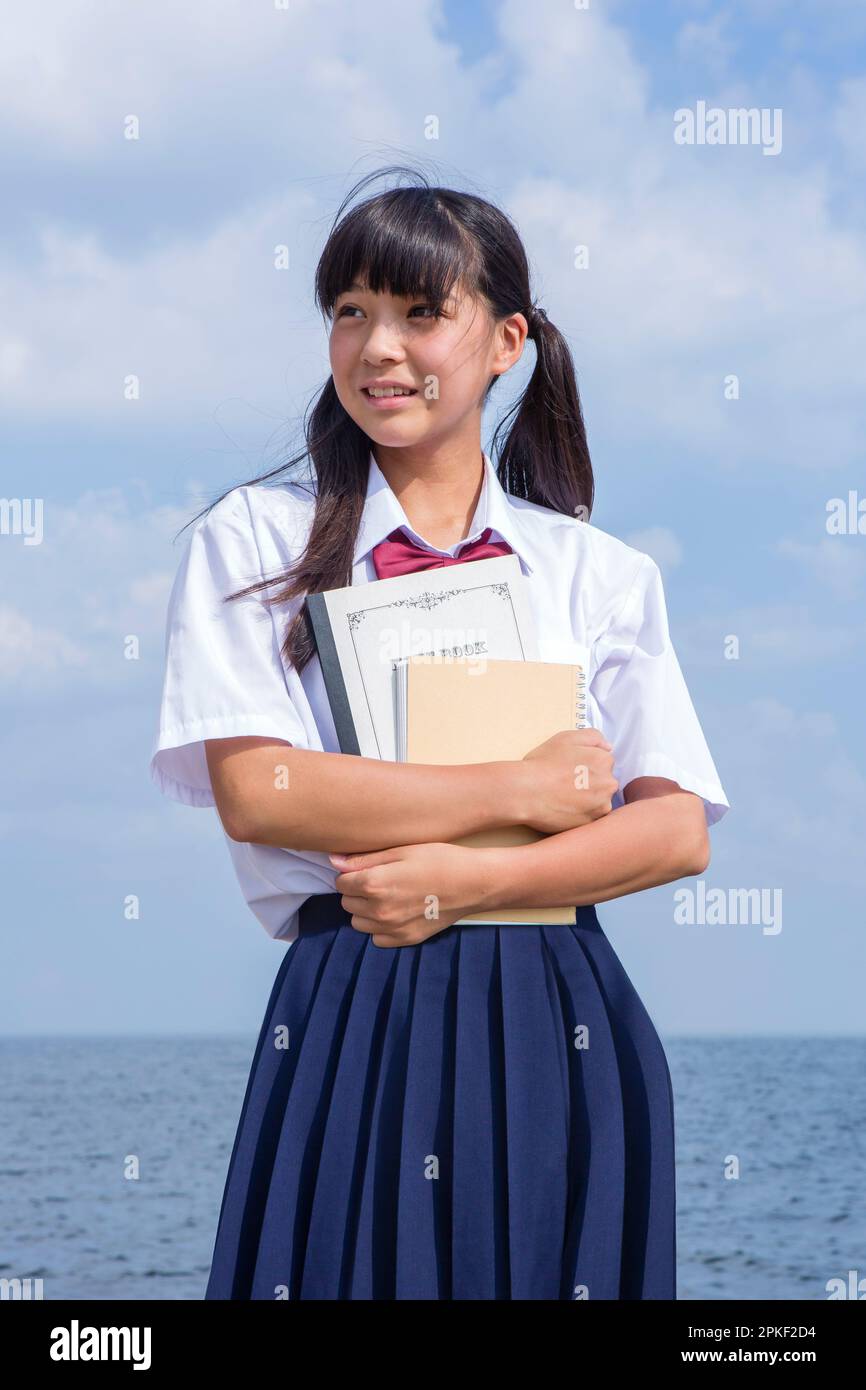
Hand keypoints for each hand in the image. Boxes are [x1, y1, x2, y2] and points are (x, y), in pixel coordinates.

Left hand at [328, 842, 487, 946]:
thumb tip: (333, 861)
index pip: (340, 883)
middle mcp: (379, 911)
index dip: (351, 873)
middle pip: (347, 903)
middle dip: (357, 892)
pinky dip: (381, 927)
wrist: (473, 883)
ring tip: (389, 896)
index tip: (367, 868)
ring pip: (359, 922)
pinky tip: (398, 911)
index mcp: (374, 885)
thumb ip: (364, 859)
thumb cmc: (439, 859)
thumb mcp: (402, 850)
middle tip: (381, 879)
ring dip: (366, 910)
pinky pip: (377, 938)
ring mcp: (392, 929)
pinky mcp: (406, 940)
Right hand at [520, 728, 617, 832]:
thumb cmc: (542, 764)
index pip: (603, 762)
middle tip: (566, 783)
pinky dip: (580, 814)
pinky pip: (590, 817)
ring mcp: (601, 806)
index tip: (571, 769)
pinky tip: (565, 808)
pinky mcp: (591, 823)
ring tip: (564, 798)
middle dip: (590, 783)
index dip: (586, 764)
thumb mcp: (566, 738)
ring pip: (599, 801)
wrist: (526, 793)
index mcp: (604, 761)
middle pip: (604, 782)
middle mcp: (609, 784)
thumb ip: (592, 737)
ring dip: (587, 800)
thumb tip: (607, 747)